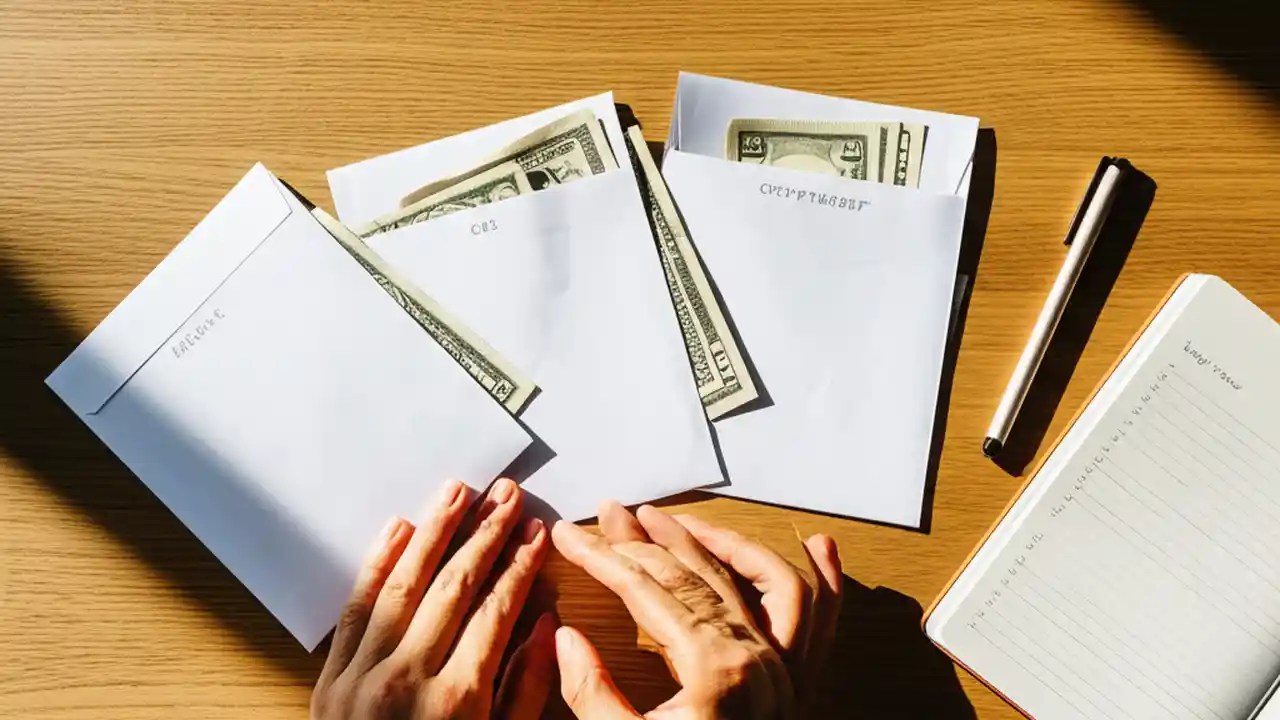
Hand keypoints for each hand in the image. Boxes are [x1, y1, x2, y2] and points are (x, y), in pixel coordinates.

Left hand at [311, 478, 554, 719]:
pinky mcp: (329, 677)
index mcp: (457, 699)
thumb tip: (544, 623)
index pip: (496, 610)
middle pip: (454, 586)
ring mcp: (362, 674)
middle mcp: (409, 677)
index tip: (536, 532)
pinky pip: (355, 607)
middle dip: (484, 534)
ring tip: (457, 491)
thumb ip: (524, 690)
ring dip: (434, 531)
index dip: (519, 566)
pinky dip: (375, 563)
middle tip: (506, 494)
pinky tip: (398, 527)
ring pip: (403, 583)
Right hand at [551, 503, 842, 718]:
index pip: (646, 591)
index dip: (601, 559)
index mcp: (713, 671)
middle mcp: (758, 659)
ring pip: (761, 580)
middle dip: (647, 539)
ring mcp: (785, 671)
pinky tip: (820, 545)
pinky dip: (825, 580)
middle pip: (695, 574)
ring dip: (720, 541)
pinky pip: (820, 623)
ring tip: (682, 519)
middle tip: (612, 513)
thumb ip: (592, 694)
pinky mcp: (799, 689)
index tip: (568, 536)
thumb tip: (565, 637)